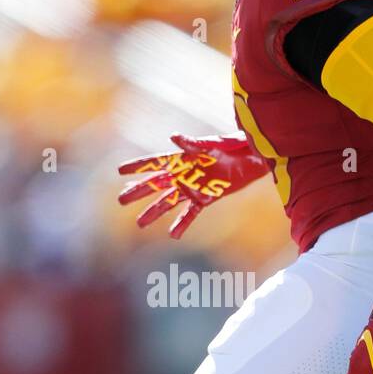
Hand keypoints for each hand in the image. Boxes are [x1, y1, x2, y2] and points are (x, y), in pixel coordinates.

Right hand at [117, 133, 267, 238]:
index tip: (119, 171)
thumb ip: (193, 144)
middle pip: (156, 185)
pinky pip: (190, 214)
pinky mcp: (206, 199)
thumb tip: (173, 138)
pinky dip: (181, 224)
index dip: (138, 167)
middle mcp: (184, 174)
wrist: (253, 157)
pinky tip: (172, 235)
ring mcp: (193, 188)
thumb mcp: (213, 143)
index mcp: (182, 158)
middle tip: (120, 201)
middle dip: (138, 192)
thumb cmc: (234, 144)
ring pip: (168, 202)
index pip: (154, 163)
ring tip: (139, 223)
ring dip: (154, 212)